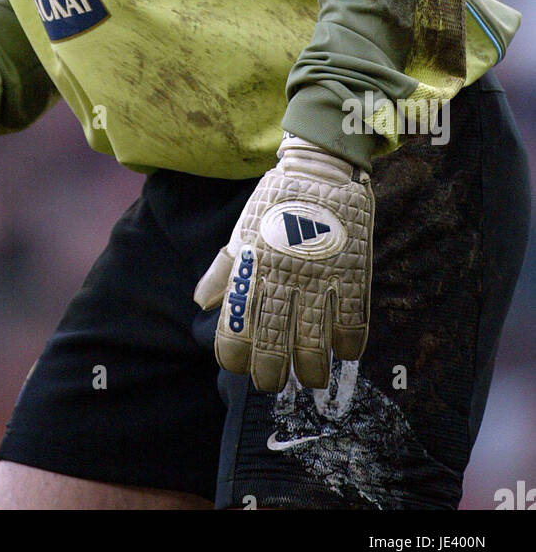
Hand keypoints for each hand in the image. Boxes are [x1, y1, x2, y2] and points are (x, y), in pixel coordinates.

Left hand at [193, 133, 373, 390]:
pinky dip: (348, 344)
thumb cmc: (275, 203)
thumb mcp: (242, 232)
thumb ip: (223, 270)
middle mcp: (280, 278)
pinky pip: (351, 321)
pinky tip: (344, 351)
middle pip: (272, 343)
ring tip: (311, 379)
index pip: (234, 326)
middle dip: (269, 373)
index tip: (237, 366)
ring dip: (311, 368)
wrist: (318, 168)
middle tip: (272, 383)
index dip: (233, 354)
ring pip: (312, 342)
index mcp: (250, 268)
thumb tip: (201, 303)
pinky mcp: (350, 272)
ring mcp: (317, 278)